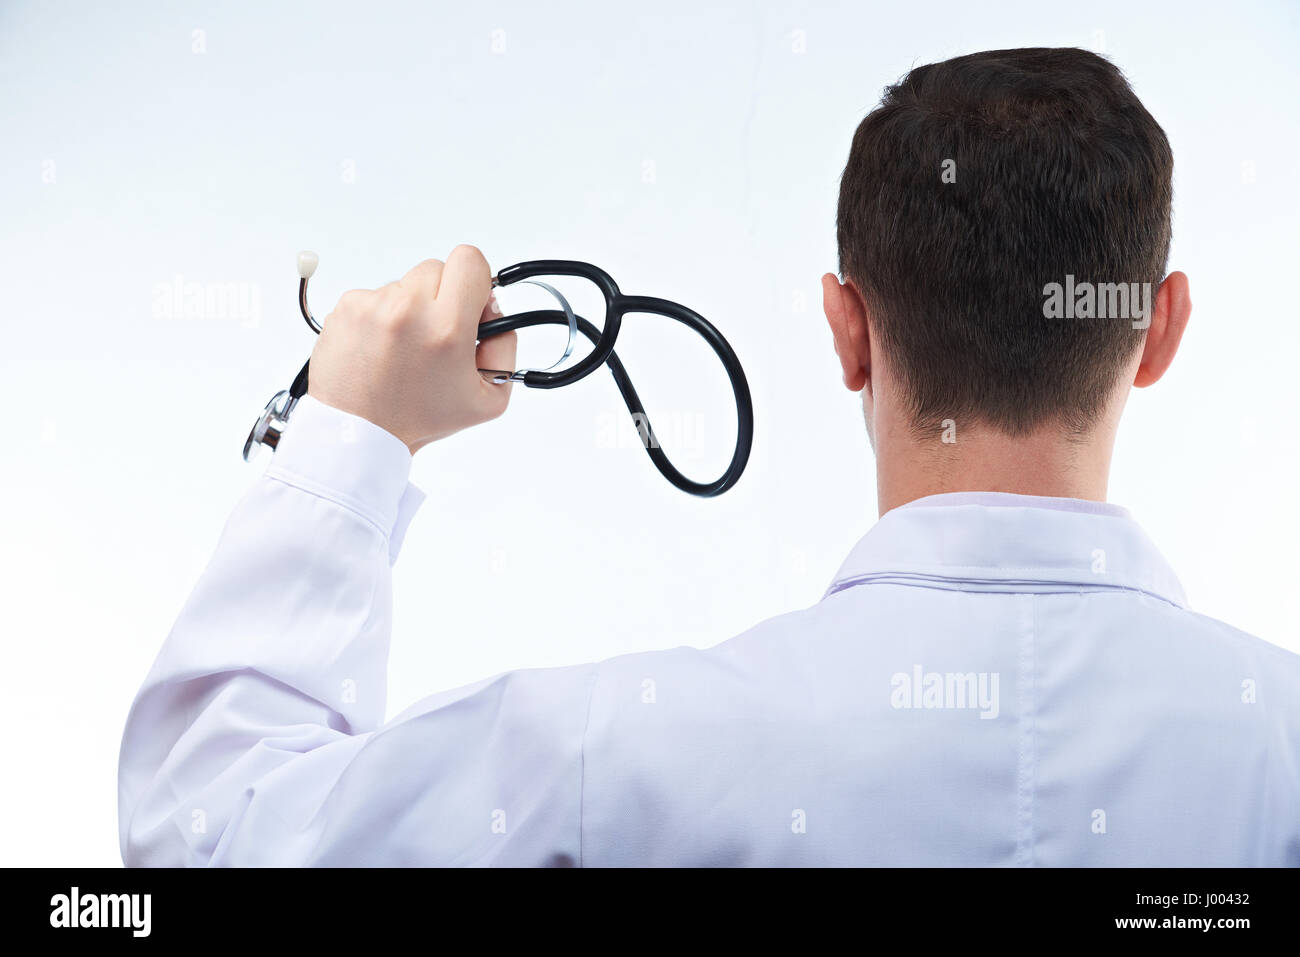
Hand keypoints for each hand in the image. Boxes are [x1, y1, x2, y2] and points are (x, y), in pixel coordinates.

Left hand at [307, 245, 517, 454]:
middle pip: (437, 269)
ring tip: (403, 350)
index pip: (470, 260)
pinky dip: (381, 318)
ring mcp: (373, 306)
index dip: (475, 280)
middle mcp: (408, 310)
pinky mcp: (347, 308)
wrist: (359, 434)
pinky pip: (375, 296)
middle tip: (435, 335)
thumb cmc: (419, 419)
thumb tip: (494, 309)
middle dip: (441, 297)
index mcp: (447, 330)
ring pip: (405, 285)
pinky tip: (380, 350)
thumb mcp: (488, 399)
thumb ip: (505, 346)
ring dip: (410, 309)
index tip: (468, 305)